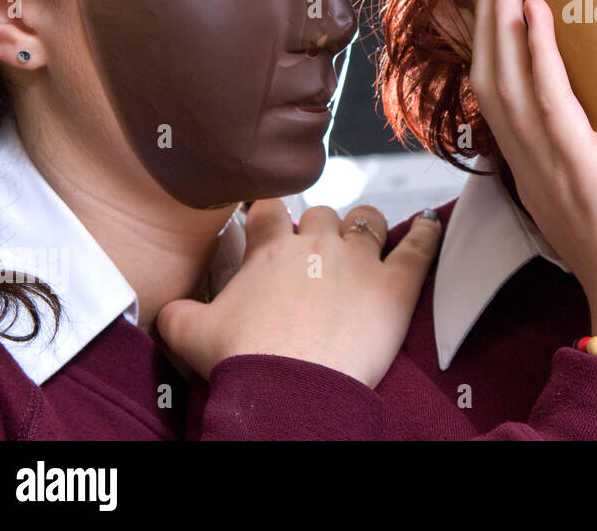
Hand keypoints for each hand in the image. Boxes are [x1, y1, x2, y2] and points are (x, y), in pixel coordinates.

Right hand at [157, 199, 440, 386]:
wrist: (290, 386)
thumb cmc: (243, 361)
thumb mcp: (191, 334)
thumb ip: (177, 313)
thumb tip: (165, 312)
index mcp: (270, 250)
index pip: (270, 210)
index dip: (271, 215)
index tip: (271, 223)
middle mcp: (317, 244)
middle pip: (323, 213)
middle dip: (320, 228)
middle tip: (318, 253)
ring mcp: (360, 261)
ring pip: (369, 221)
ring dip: (367, 225)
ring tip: (367, 237)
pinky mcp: (396, 285)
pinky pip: (419, 246)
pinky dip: (428, 232)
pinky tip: (432, 223)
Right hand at [470, 0, 596, 374]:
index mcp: (539, 171)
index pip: (503, 95)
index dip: (497, 42)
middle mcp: (531, 166)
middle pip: (492, 77)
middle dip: (489, 18)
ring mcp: (549, 169)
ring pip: (507, 81)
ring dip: (504, 21)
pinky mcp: (580, 172)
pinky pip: (548, 104)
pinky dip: (537, 55)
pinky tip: (536, 13)